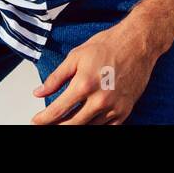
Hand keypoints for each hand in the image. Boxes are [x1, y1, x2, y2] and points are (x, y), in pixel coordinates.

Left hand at [30, 21, 160, 124]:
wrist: (137, 44)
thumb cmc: (107, 46)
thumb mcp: (76, 56)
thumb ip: (56, 77)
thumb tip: (39, 92)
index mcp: (84, 84)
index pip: (58, 110)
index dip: (44, 119)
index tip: (36, 121)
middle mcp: (99, 100)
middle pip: (72, 124)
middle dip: (56, 127)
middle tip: (47, 125)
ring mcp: (113, 108)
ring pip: (89, 128)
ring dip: (75, 127)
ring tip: (64, 123)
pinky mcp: (124, 111)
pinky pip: (107, 128)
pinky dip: (94, 127)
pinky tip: (86, 122)